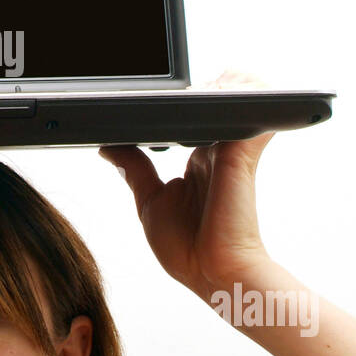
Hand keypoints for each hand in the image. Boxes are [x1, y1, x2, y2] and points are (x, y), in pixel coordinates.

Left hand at [99, 70, 274, 303]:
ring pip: (239, 92)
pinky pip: (248, 110)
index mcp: (200, 157)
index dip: (185, 95)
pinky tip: (210, 93)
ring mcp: (232, 147)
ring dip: (222, 81)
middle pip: (221, 93)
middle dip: (204, 79)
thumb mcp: (150, 202)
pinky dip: (236, 94)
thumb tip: (107, 146)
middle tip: (173, 84)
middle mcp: (218, 147)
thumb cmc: (189, 249)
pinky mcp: (241, 152)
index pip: (197, 111)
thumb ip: (133, 168)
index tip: (158, 90)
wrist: (215, 275)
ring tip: (193, 86)